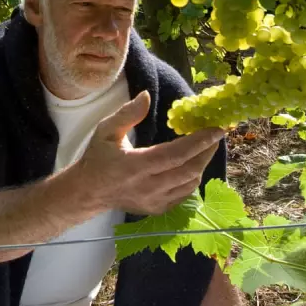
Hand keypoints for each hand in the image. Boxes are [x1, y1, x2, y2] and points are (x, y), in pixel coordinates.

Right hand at [75, 91, 223, 214]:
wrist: (88, 192)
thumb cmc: (97, 158)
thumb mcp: (106, 131)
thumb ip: (127, 113)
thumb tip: (147, 95)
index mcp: (136, 165)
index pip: (176, 154)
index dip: (199, 142)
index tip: (216, 129)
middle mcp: (149, 186)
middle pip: (189, 170)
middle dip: (207, 151)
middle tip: (215, 135)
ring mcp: (155, 201)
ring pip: (190, 183)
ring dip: (201, 164)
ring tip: (205, 147)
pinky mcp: (158, 209)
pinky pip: (184, 194)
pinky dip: (192, 178)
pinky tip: (191, 164)